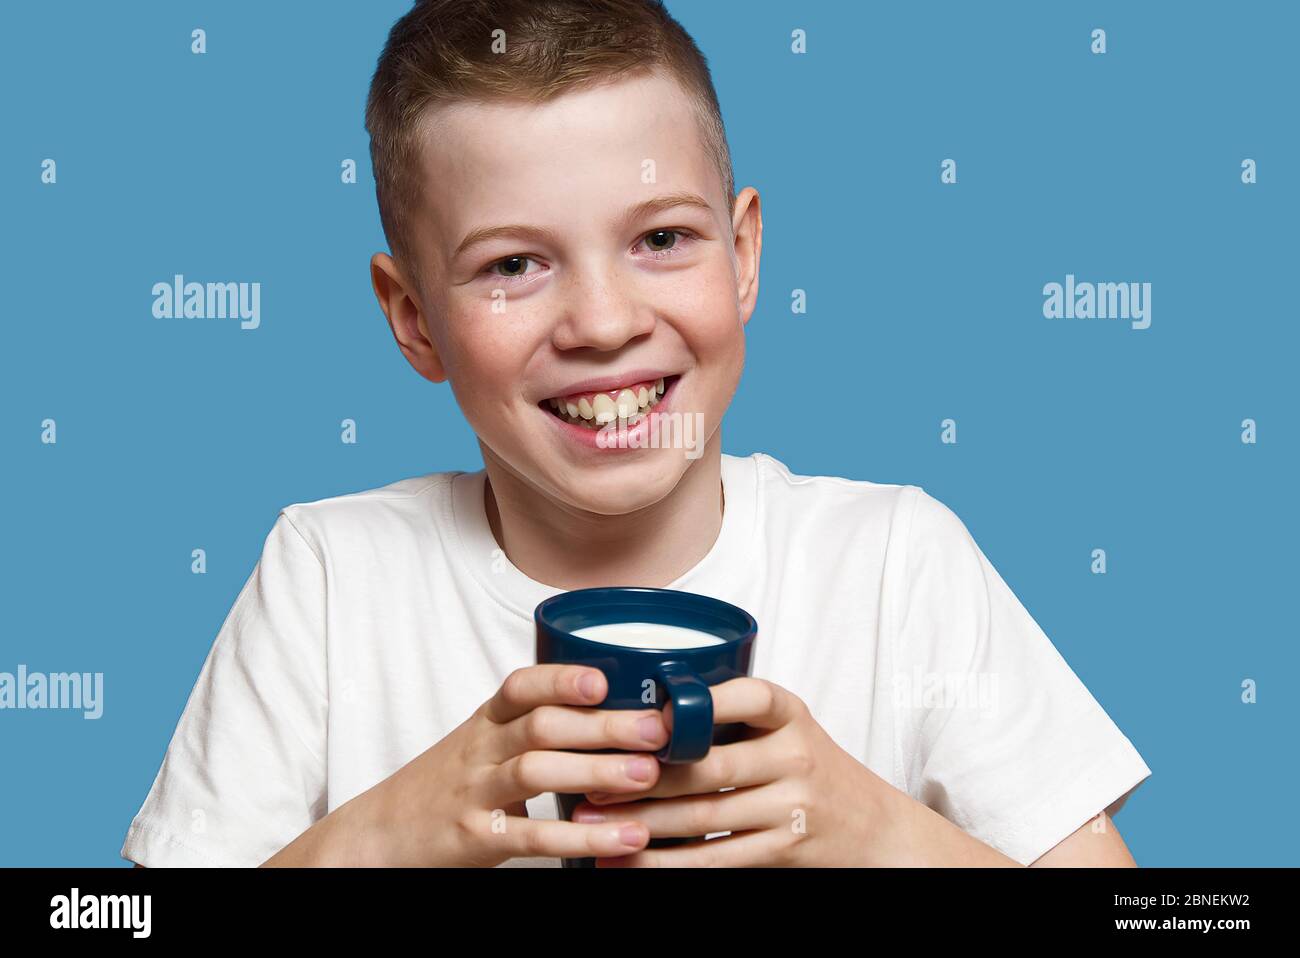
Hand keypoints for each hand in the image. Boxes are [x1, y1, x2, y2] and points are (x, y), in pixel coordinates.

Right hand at [318, 664, 671, 865]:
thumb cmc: (445, 786)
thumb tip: (617, 709)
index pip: (519, 687)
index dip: (560, 679)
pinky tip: (624, 837)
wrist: (377, 836)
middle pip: (541, 727)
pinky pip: (532, 836)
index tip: (604, 679)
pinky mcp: (475, 839)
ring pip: (536, 772)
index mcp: (485, 722)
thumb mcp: (480, 744)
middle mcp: (479, 751)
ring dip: (596, 771)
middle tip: (656, 729)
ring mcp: (474, 794)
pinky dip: (582, 837)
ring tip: (647, 775)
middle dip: (602, 725)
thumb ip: (533, 726)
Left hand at [570, 677, 909, 866]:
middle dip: (642, 774)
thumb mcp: (786, 730)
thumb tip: (641, 709)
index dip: (699, 703)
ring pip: (703, 816)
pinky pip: (716, 859)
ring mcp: (791, 808)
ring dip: (641, 822)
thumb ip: (733, 717)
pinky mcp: (782, 851)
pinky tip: (629, 863)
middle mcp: (794, 758)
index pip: (749, 697)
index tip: (646, 715)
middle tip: (588, 778)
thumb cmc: (811, 769)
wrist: (874, 830)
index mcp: (790, 716)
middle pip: (708, 766)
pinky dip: (667, 864)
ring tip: (591, 821)